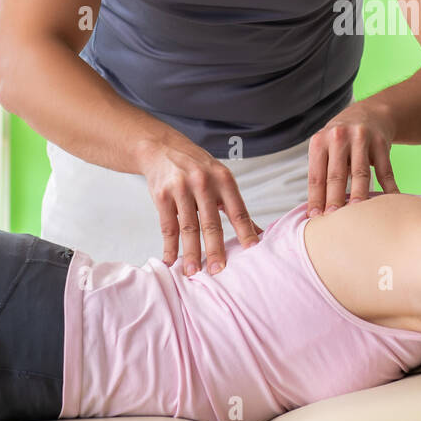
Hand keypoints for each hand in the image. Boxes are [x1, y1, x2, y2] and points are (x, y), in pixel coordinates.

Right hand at [137, 136, 263, 274]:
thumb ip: (236, 206)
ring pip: (188, 227)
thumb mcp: (221, 178)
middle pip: (211, 222)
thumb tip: (258, 233)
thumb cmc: (198, 167)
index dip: (245, 231)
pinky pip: (167, 226)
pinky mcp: (162, 195)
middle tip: (218, 270)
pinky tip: (170, 260)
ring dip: (190, 252)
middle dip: (215, 248)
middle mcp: (203, 182)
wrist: (163, 148)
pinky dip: (169, 246)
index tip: (252, 250)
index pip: (237, 210)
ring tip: (193, 272)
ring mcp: (181, 189)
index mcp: (223, 179)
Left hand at [307, 99, 398, 215]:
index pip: (316, 175)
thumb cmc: (342, 140)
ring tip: (357, 213)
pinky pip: (385, 170)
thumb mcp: (326, 147)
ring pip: (360, 173)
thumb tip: (317, 210)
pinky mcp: (381, 142)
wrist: (370, 114)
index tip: (316, 217)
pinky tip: (390, 201)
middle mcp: (339, 137)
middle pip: (336, 175)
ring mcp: (361, 138)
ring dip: (359, 194)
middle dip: (334, 199)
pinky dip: (389, 188)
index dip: (316, 198)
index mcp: (320, 141)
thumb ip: (322, 172)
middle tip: (333, 219)